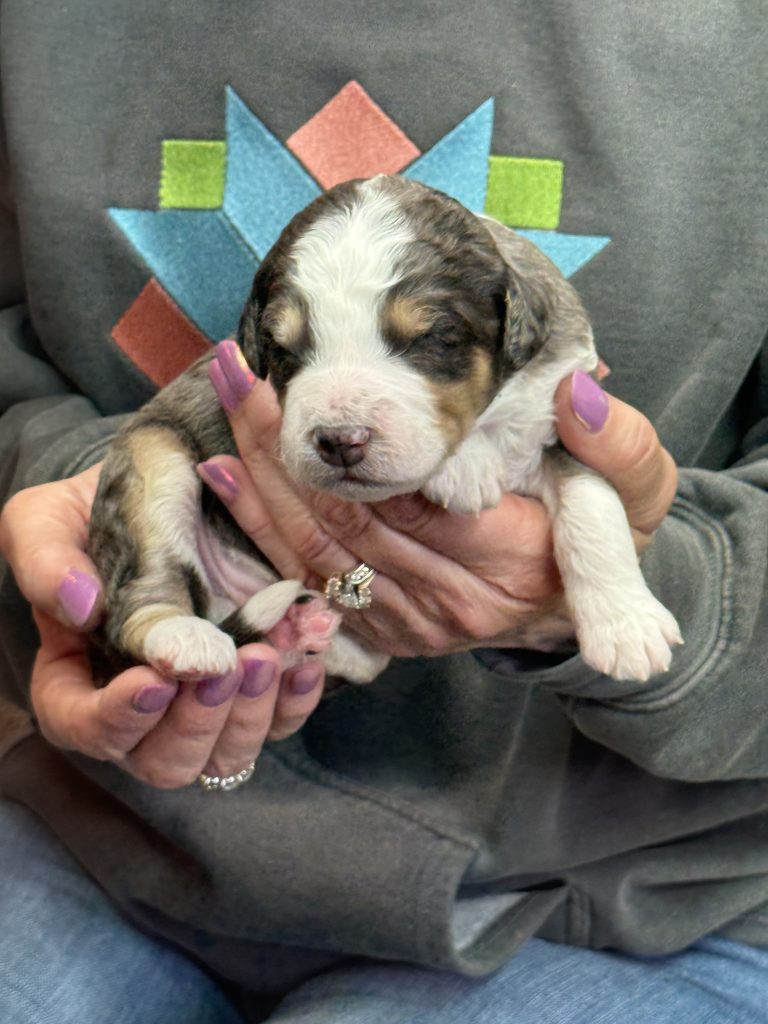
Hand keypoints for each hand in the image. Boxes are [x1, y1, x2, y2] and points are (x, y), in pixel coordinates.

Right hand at [0, 469, 326, 787]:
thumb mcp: (45, 522)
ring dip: (249, 716)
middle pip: (165, 761)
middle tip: (223, 669)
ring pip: (225, 755)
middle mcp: (142, 710)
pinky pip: (279, 722)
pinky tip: (304, 663)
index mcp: (76, 682)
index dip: (117, 719)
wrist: (161, 490)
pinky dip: (295, 702)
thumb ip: (46, 563)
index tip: (155, 680)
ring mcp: (202, 705)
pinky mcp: (253, 689)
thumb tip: (80, 606)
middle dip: (196, 723)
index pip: (86, 728)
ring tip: (264, 657)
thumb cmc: (92, 518)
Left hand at [203, 345, 677, 658]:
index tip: (295, 379)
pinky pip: (312, 590)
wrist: (583, 608)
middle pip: (344, 523)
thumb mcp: (634, 487)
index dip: (340, 441)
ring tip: (222, 418)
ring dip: (259, 489)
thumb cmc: (604, 535)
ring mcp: (412, 627)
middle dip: (280, 448)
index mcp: (505, 557)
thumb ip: (616, 442)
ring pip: (316, 559)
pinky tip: (231, 485)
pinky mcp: (388, 635)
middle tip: (235, 376)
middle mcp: (449, 602)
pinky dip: (266, 537)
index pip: (404, 496)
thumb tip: (574, 388)